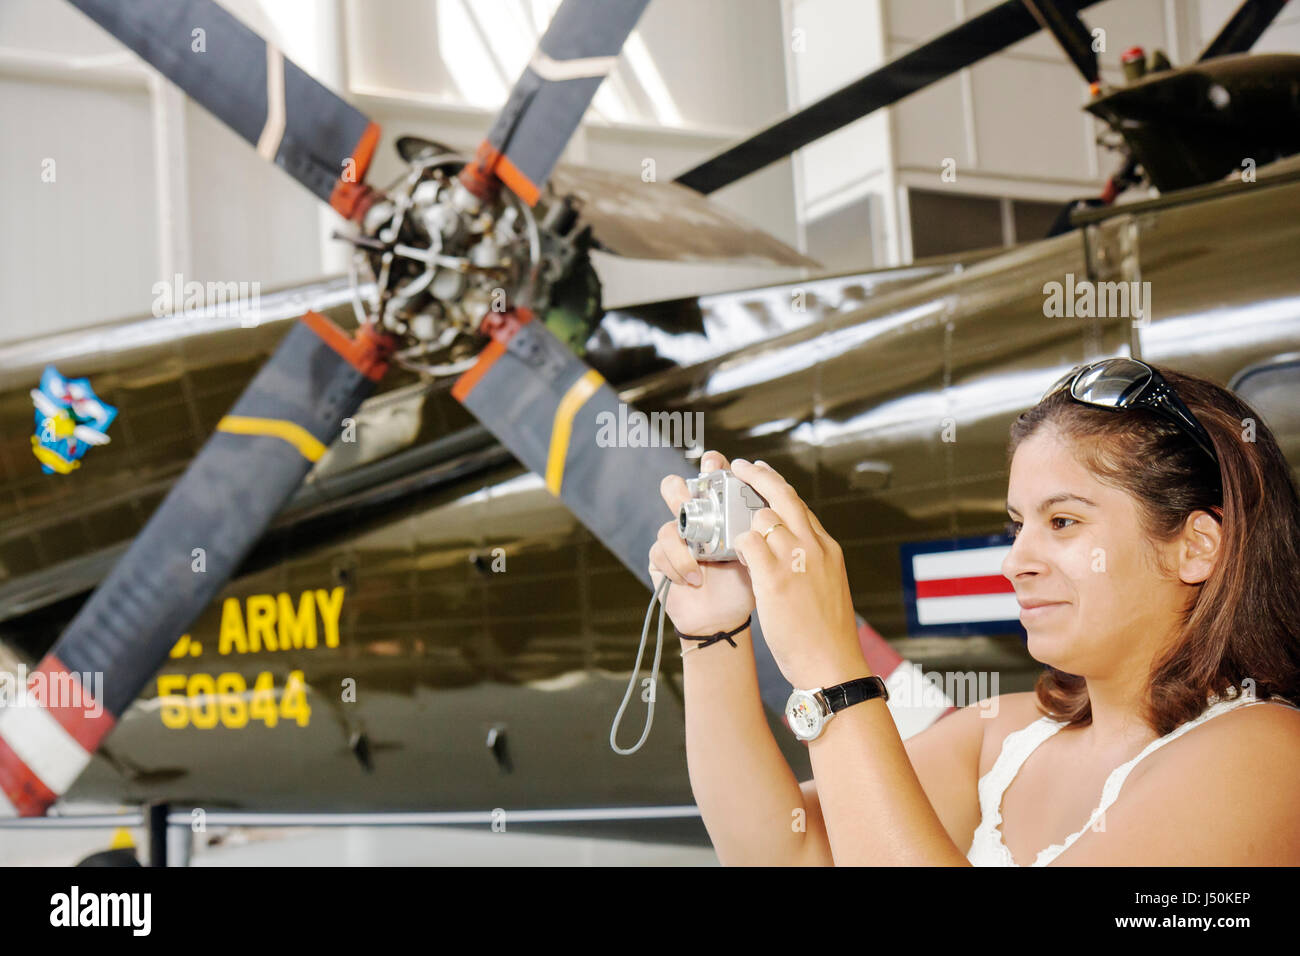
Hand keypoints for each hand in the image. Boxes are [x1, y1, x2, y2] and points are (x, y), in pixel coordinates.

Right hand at [650, 450, 754, 636]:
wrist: (725, 618)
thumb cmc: (744, 582)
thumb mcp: (757, 555)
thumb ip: (757, 532)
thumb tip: (764, 511)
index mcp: (720, 511)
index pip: (712, 477)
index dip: (711, 464)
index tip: (715, 462)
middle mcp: (695, 519)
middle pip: (676, 489)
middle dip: (679, 492)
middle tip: (688, 500)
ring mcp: (675, 538)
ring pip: (668, 526)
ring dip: (683, 547)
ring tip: (699, 566)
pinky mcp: (660, 558)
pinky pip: (660, 552)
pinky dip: (678, 567)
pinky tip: (694, 581)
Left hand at [729, 459, 868, 688]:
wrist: (833, 665)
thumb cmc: (827, 635)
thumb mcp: (828, 587)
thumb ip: (812, 564)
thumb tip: (794, 552)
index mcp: (828, 549)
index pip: (800, 506)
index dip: (778, 488)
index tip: (763, 474)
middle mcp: (815, 547)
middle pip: (784, 496)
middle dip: (759, 476)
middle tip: (740, 467)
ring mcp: (796, 561)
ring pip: (763, 517)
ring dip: (743, 519)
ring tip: (729, 525)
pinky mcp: (775, 579)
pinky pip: (748, 543)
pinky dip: (737, 543)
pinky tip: (731, 552)